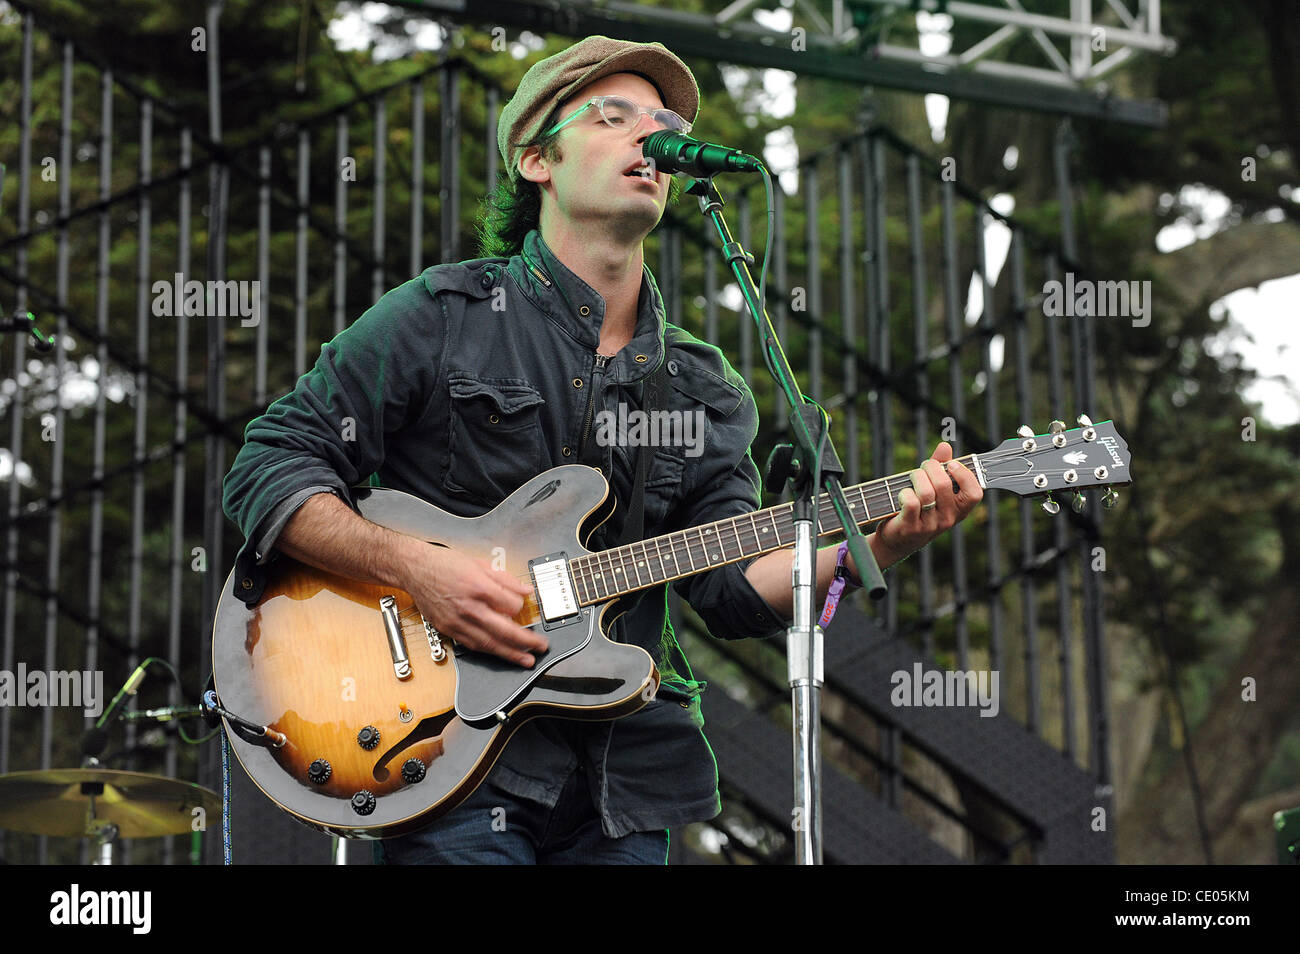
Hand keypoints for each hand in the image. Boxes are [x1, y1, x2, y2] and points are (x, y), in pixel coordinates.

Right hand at [402, 544, 547, 666]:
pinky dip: (488, 651)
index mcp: (479, 587)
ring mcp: (457, 621)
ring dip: (509, 654)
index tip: (523, 607)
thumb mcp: (480, 564)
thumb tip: (526, 590)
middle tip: (541, 647)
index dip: (521, 607)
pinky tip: (500, 654)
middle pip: (503, 630)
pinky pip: (472, 645)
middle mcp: (468, 607)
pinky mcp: (448, 629)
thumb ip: (506, 579)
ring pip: (488, 643)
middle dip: (525, 641)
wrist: (414, 569)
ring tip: (526, 660)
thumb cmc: (445, 564)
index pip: (511, 606)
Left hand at [862, 441, 982, 569]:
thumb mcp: (933, 489)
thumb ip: (940, 467)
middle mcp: (948, 519)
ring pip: (926, 492)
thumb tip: (944, 446)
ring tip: (912, 477)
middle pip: (944, 485)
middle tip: (923, 467)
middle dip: (930, 467)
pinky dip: (904, 492)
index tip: (951, 464)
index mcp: (959, 509)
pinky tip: (902, 494)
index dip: (964, 475)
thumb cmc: (918, 509)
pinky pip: (911, 503)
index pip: (974, 494)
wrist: (897, 540)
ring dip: (916, 477)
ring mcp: (930, 525)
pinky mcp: (911, 528)